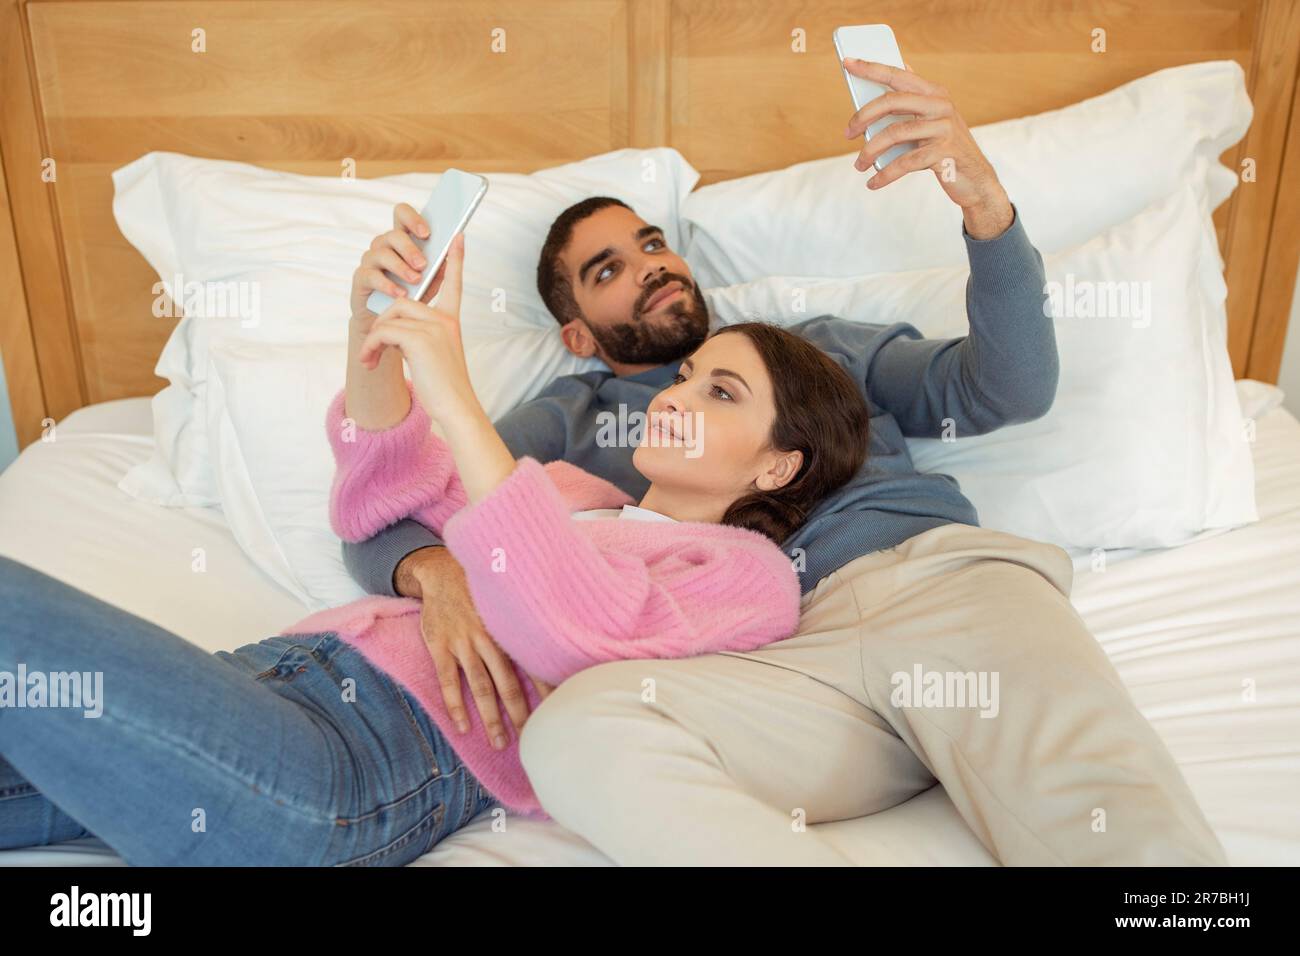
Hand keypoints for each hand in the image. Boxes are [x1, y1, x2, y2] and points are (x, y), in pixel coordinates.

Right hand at [349, 202, 448, 325]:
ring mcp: (371, 259)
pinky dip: (388, 285)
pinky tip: (401, 293)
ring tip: (416, 280)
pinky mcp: (361, 277)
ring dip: (401, 267)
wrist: (390, 319)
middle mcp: (384, 244)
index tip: (427, 233)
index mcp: (402, 238)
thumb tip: (449, 257)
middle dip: (410, 249)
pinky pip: (372, 276)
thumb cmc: (412, 294)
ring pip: (382, 254)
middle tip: (423, 264)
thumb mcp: (431, 282)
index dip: (413, 219)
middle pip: (393, 235)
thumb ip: (439, 269)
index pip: (402, 214)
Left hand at [357, 233, 474, 424]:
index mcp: (451, 321)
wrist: (456, 408)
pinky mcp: (420, 338)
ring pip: (390, 317)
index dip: (455, 261)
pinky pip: (384, 331)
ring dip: (373, 339)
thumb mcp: (433, 356)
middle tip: (372, 352)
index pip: (454, 284)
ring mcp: (434, 326)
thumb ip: (418, 335)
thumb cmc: (445, 389)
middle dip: (381, 326)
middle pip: (402, 303)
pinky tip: (370, 362)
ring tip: (370, 360)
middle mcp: (444, 319)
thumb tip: (390, 328)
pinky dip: (371, 346)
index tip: (457, 236)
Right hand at [396, 547, 554, 747]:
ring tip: (499, 742)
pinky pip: (448, 680)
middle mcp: (490, 638)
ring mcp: (464, 643)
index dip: (545, 689)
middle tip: (530, 738)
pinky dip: (455, 705)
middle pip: (508, 684)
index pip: (533, 664)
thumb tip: (557, 643)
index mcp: (510, 628)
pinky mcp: (440, 646)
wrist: (441, 570)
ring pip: (480, 687)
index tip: (558, 711)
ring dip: (490, 717)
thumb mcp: (510, 597)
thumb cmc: (482, 590)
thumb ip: (528, 621)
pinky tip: (463, 726)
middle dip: (519, 714)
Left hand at [841, 58, 1011, 231]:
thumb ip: (910, 102)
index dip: (872, 68)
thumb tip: (884, 77)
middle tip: (847, 133)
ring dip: (870, 151)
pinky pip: (905, 162)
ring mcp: (944, 128)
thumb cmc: (943, 149)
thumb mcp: (929, 121)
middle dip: (863, 117)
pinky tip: (873, 182)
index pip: (898, 74)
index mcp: (934, 93)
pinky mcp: (944, 153)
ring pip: (894, 134)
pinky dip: (885, 174)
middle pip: (892, 102)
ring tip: (859, 165)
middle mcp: (941, 105)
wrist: (975, 178)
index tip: (848, 62)